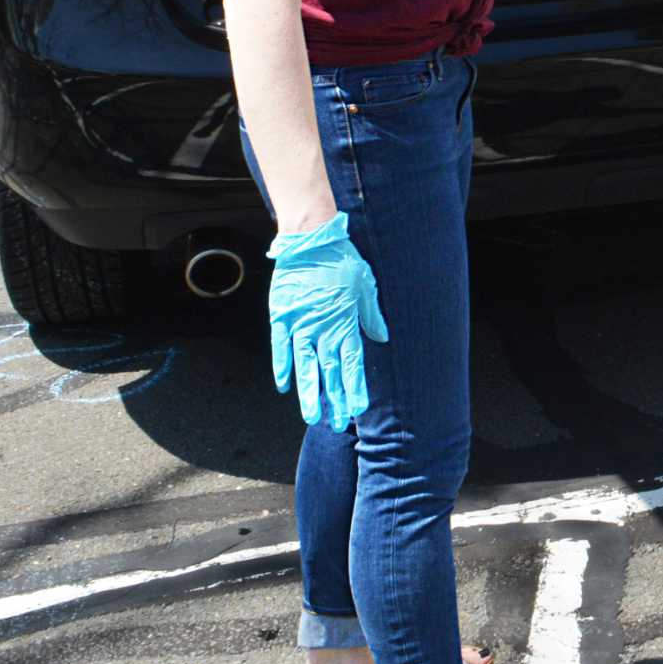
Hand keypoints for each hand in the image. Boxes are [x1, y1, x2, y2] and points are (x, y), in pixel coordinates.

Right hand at [266, 213, 386, 430]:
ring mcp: (300, 324)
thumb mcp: (365, 285)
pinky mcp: (281, 317)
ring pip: (305, 366)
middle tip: (338, 424)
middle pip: (329, 371)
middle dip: (335, 399)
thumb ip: (371, 314)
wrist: (311, 239)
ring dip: (309, 392)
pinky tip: (284, 387)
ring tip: (313, 416)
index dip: (354, 386)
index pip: (352, 362)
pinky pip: (281, 348)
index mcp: (345, 321)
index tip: (358, 408)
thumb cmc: (342, 259)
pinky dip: (283, 367)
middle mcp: (323, 328)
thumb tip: (381, 337)